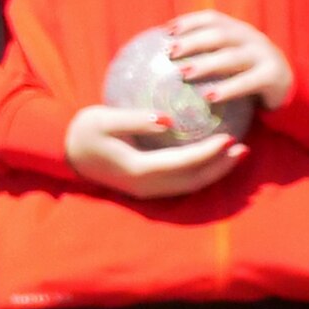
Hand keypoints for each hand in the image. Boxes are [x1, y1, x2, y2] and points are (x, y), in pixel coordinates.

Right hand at [62, 104, 244, 199]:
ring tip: (236, 154)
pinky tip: (212, 158)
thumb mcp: (102, 119)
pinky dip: (201, 172)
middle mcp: (147, 185)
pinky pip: (182, 182)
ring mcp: (148, 189)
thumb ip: (135, 120)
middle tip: (244, 148)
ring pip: (190, 185)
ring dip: (215, 171)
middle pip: (194, 180)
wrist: (65, 154)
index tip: (229, 137)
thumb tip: (166, 120)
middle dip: (222, 167)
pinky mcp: (147, 186)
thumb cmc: (82, 132)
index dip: (209, 153)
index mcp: (139, 169)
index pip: (183, 163)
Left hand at [162, 11, 294, 125]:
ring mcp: (264, 55)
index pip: (212, 18)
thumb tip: (165, 60)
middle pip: (219, 34)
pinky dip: (228, 89)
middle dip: (193, 41)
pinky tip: (209, 97)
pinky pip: (248, 82)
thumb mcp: (230, 59)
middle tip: (170, 53)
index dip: (189, 21)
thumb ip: (207, 55)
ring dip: (206, 64)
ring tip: (184, 73)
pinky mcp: (273, 76)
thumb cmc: (248, 73)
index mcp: (238, 30)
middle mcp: (251, 38)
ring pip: (232, 57)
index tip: (166, 30)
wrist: (288, 86)